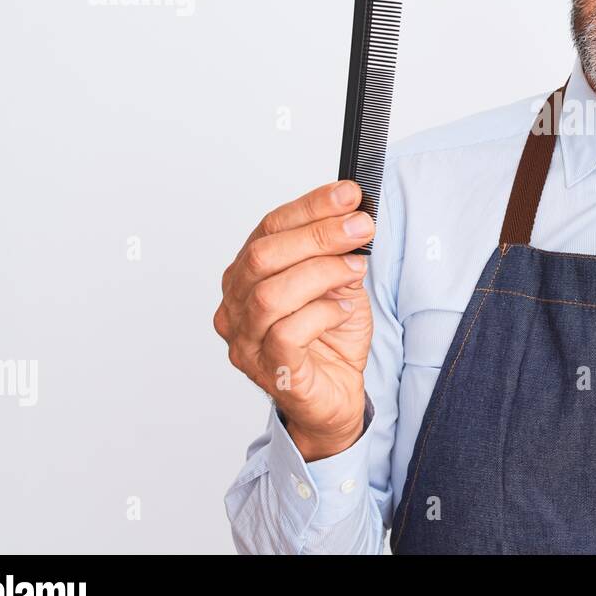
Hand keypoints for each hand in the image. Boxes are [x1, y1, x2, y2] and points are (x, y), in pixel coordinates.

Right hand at [214, 180, 375, 459]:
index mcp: (247, 277)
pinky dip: (321, 312)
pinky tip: (343, 308)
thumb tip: (352, 218)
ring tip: (355, 268)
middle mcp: (236, 308)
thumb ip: (338, 255)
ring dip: (321, 272)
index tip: (348, 194)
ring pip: (270, 293)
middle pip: (263, 256)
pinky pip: (287, 333)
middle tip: (360, 226)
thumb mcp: (341, 286)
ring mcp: (247, 342)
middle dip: (317, 234)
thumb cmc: (329, 342)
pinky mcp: (270, 372)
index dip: (310, 207)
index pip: (268, 229)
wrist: (334, 401)